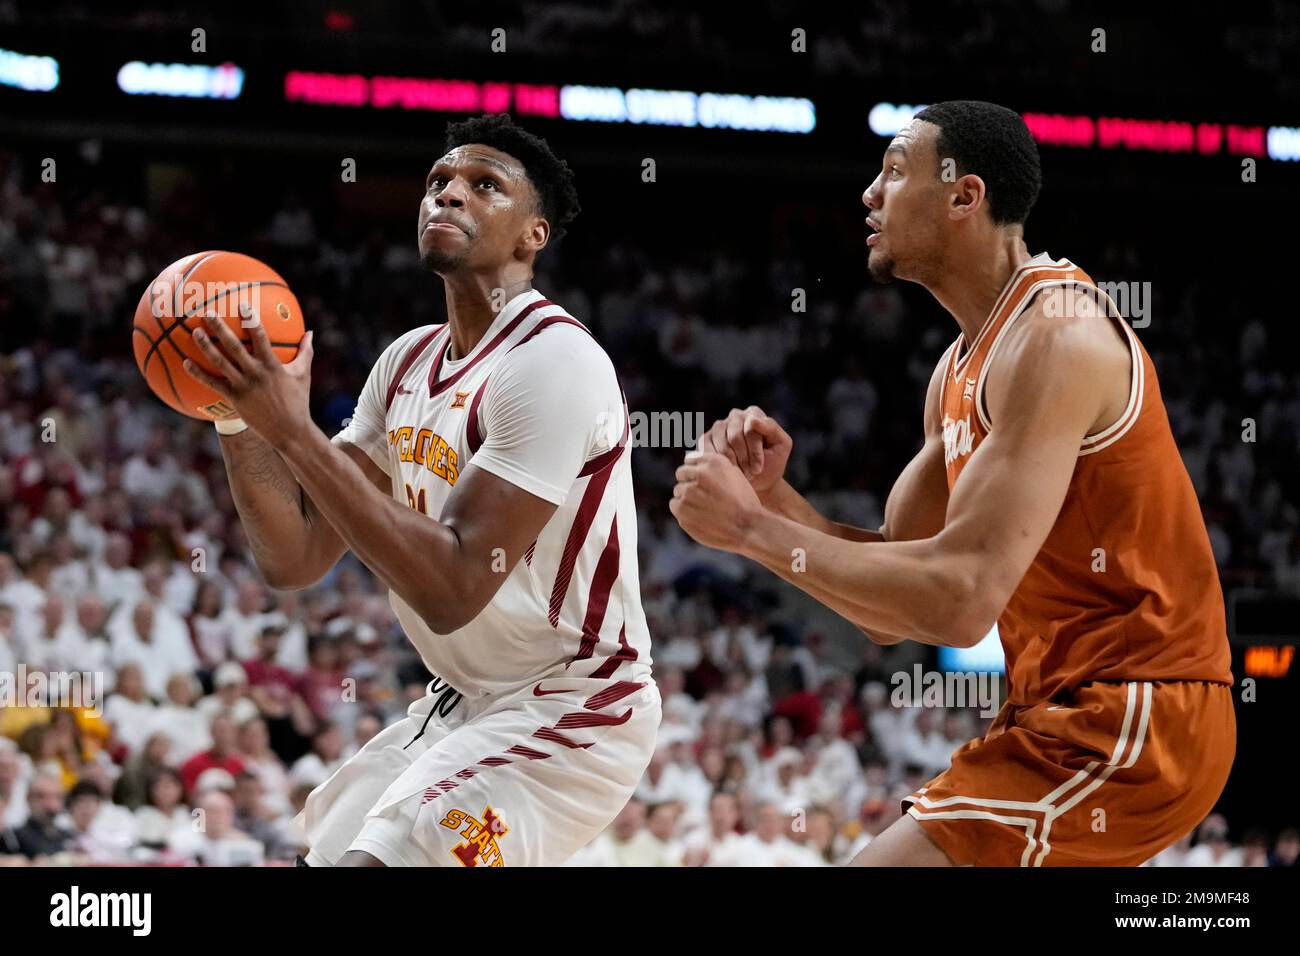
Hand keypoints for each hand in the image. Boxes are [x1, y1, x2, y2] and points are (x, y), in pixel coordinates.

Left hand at [182, 314, 313, 444]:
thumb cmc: (298, 400)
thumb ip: (306, 352)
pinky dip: (198, 373)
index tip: (242, 304)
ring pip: (220, 363)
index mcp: (273, 365)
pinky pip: (213, 384)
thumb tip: (311, 333)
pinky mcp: (235, 399)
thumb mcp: (303, 374)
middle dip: (221, 328)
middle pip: (234, 347)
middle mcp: (256, 374)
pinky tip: (185, 363)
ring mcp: (244, 386)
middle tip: (209, 312)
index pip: (261, 337)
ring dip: (206, 346)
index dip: (251, 320)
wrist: (289, 431)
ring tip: (194, 332)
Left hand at [670, 449, 762, 552]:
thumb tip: (693, 464)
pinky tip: (700, 517)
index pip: (690, 460)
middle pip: (681, 474)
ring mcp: (688, 493)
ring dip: (687, 498)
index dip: (695, 471)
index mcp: (713, 462)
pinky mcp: (681, 510)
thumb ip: (713, 468)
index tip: (701, 481)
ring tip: (705, 509)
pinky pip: (675, 506)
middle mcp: (698, 474)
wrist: (748, 527)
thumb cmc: (744, 502)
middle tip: (701, 496)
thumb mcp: (735, 475)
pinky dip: (683, 511)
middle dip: (688, 482)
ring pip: (678, 491)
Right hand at [698, 406, 791, 499]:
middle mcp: (735, 416)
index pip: (750, 428)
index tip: (759, 468)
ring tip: (743, 475)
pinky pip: (708, 451)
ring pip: (722, 444)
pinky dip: (718, 464)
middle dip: (744, 459)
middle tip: (751, 474)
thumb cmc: (773, 463)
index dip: (754, 451)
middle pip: (735, 436)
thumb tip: (753, 419)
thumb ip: (771, 428)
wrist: (759, 482)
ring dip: (733, 463)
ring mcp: (718, 427)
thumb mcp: (781, 445)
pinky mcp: (705, 440)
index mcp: (754, 413)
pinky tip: (728, 471)